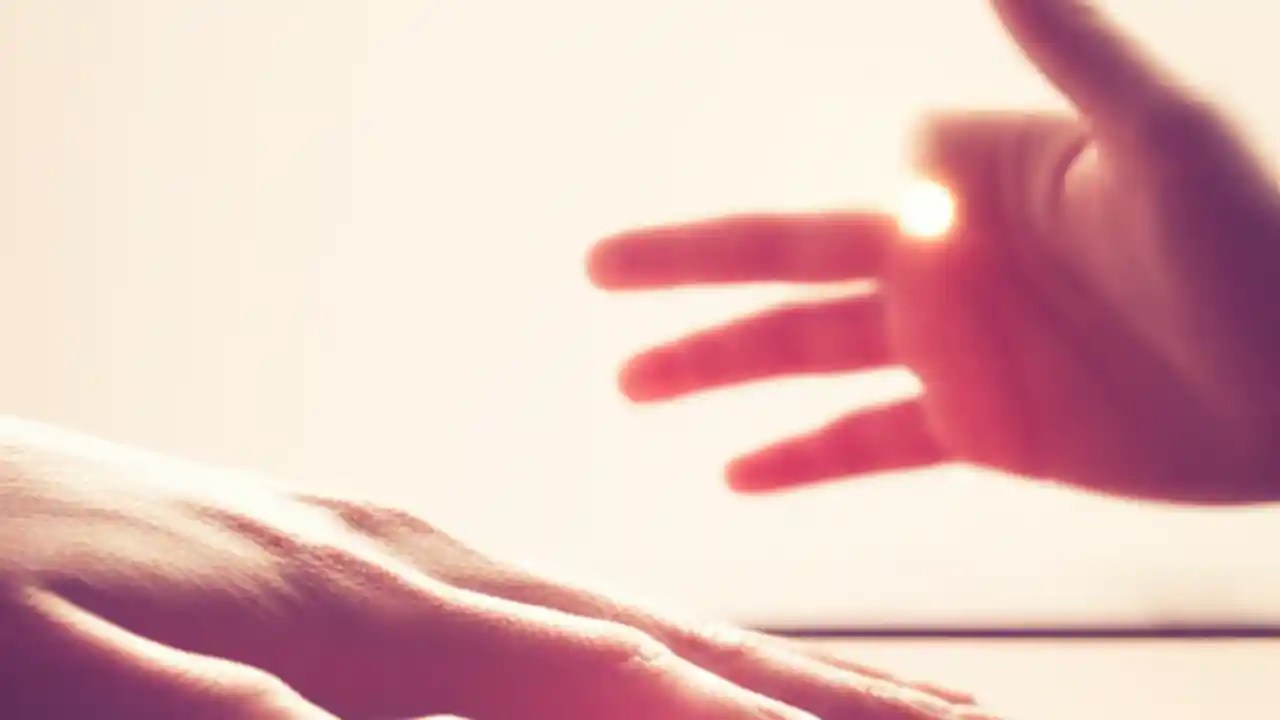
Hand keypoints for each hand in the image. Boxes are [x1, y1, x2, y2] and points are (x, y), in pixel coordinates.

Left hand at [0, 418, 989, 718]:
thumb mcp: (75, 681)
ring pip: (635, 620)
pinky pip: (564, 620)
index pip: (618, 676)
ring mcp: (416, 558)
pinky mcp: (384, 561)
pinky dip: (667, 655)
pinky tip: (701, 673)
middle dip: (831, 692)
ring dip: (774, 667)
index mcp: (375, 606)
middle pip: (669, 638)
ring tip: (891, 706)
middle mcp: (429, 567)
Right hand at [587, 0, 1279, 502]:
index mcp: (956, 187)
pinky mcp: (978, 430)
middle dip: (681, 273)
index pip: (819, 197)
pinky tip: (735, 474)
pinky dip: (800, 463)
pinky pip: (867, 445)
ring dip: (713, 371)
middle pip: (778, 269)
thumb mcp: (1161, 139)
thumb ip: (1069, 50)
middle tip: (595, 270)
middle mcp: (936, 262)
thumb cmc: (1254, 244)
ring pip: (803, 361)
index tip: (655, 260)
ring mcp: (950, 351)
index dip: (729, 236)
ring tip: (631, 382)